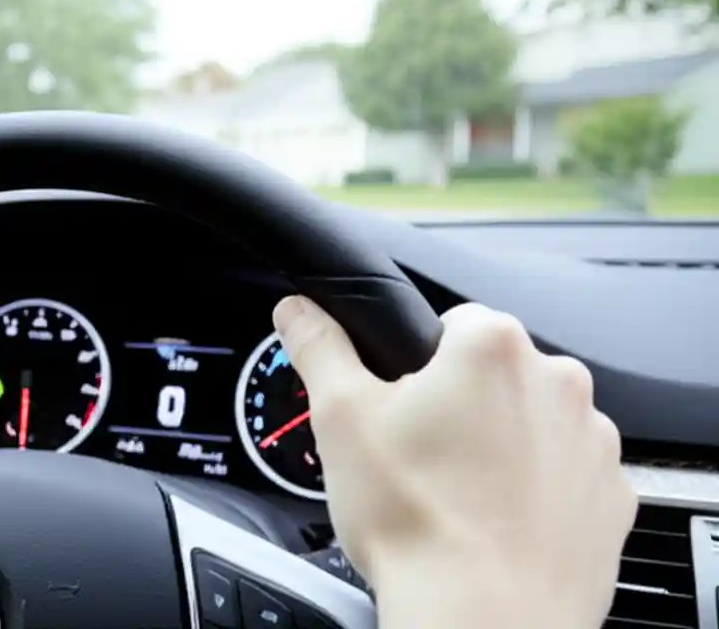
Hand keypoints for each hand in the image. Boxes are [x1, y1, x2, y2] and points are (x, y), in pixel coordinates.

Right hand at [273, 297, 635, 628]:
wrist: (482, 619)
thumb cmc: (417, 524)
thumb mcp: (340, 419)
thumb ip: (319, 349)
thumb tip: (301, 312)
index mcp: (492, 346)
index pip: (449, 322)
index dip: (415, 366)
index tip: (400, 407)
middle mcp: (557, 383)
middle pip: (493, 374)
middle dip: (458, 405)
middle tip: (417, 458)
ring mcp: (592, 443)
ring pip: (531, 424)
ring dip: (499, 446)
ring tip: (455, 498)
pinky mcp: (610, 497)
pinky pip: (565, 476)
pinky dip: (535, 491)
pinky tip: (494, 522)